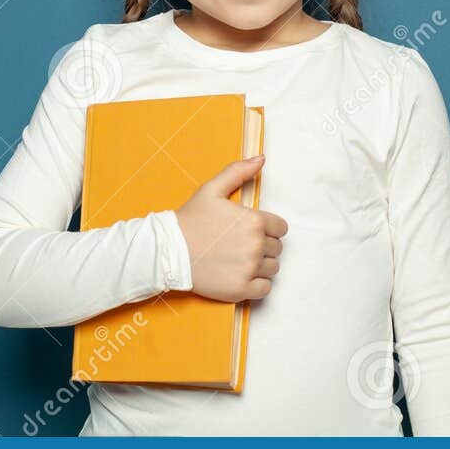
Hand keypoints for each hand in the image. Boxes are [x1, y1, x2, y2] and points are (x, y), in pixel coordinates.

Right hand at [174, 155, 287, 301]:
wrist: (168, 251)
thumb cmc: (190, 220)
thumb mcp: (211, 189)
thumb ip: (239, 172)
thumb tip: (261, 159)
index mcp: (254, 221)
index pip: (281, 228)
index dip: (268, 228)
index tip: (252, 230)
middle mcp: (255, 245)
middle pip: (277, 248)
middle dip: (264, 245)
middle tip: (241, 244)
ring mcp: (249, 269)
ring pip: (273, 268)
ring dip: (261, 265)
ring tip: (240, 260)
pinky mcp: (241, 289)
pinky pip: (265, 288)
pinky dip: (258, 284)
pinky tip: (242, 275)